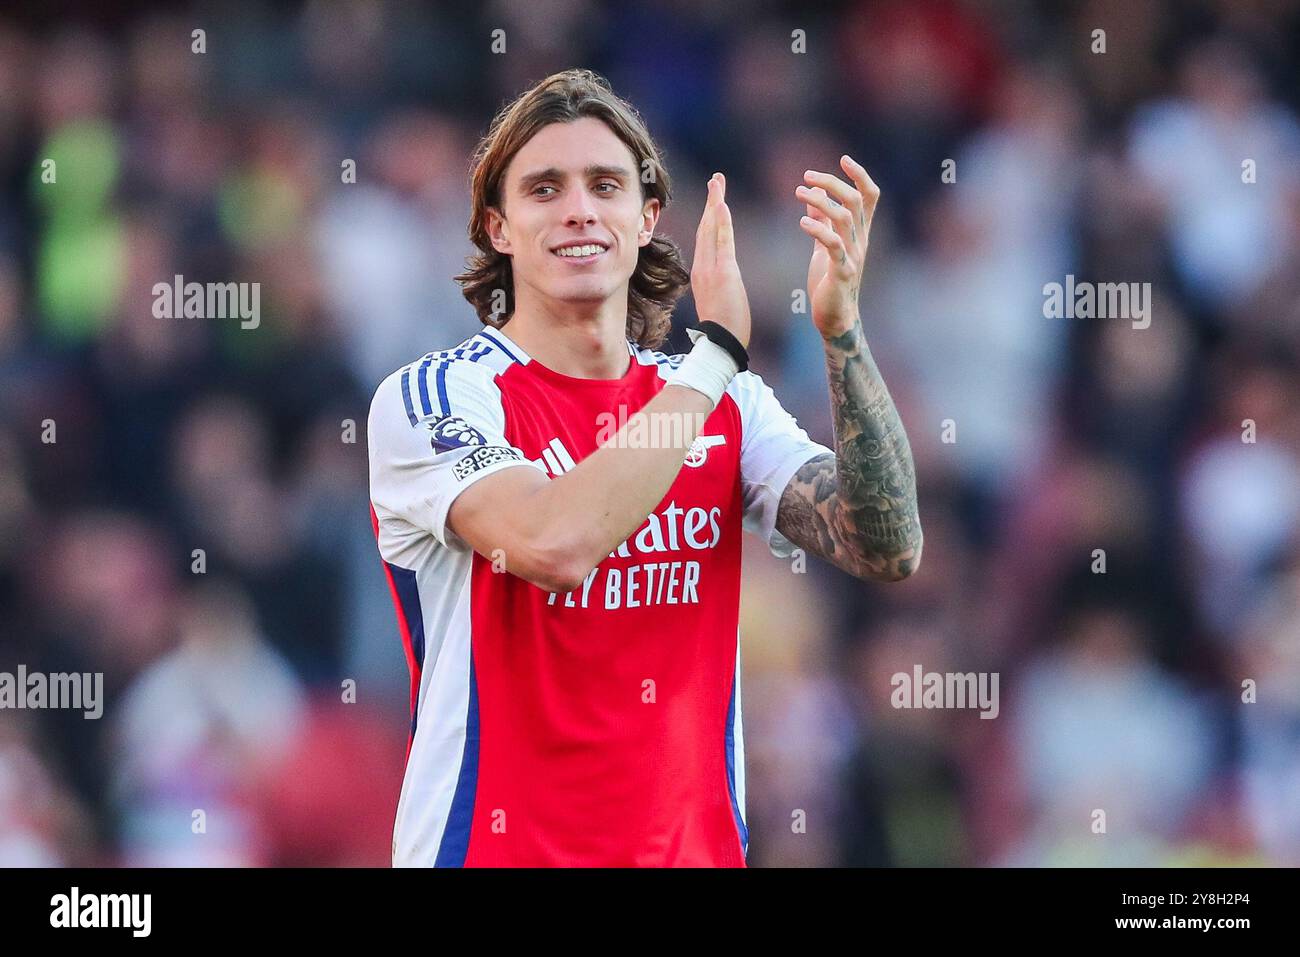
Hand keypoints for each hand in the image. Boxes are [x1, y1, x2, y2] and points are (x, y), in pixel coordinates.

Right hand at [690, 172, 750, 349]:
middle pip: (706, 227)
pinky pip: (722, 242)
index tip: (715, 198)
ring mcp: (710, 269)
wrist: (720, 345)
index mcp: (703, 272)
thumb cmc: (724, 329)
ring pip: (711, 229)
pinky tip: (722, 205)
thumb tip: (722, 281)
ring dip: (715, 203)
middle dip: (712, 201)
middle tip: (716, 179)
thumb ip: (719, 286)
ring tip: (718, 182)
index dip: (710, 216)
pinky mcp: (722, 274)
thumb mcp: (720, 301)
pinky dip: (721, 222)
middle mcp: (702, 267)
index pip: (706, 238)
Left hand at [795, 155, 878, 338]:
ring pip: (844, 218)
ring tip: (798, 193)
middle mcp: (860, 241)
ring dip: (820, 202)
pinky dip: (818, 230)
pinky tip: (801, 222)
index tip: (843, 159)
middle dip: (832, 183)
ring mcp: (853, 256)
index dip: (860, 175)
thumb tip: (815, 199)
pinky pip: (833, 245)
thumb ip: (823, 223)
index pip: (869, 197)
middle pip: (855, 201)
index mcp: (858, 233)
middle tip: (806, 176)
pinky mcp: (841, 272)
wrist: (835, 318)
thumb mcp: (825, 247)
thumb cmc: (829, 282)